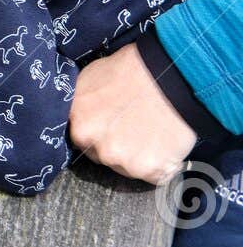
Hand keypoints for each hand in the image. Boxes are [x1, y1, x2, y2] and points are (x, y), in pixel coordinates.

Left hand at [70, 42, 196, 184]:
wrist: (168, 76)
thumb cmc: (131, 71)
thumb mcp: (91, 80)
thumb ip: (84, 106)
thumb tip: (85, 115)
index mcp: (78, 125)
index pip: (84, 141)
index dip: (101, 134)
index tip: (114, 127)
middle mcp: (96, 147)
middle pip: (106, 157)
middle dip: (120, 147)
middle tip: (137, 128)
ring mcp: (123, 161)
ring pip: (130, 168)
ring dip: (141, 156)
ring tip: (154, 132)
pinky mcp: (149, 170)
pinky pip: (156, 176)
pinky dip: (163, 164)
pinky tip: (167, 143)